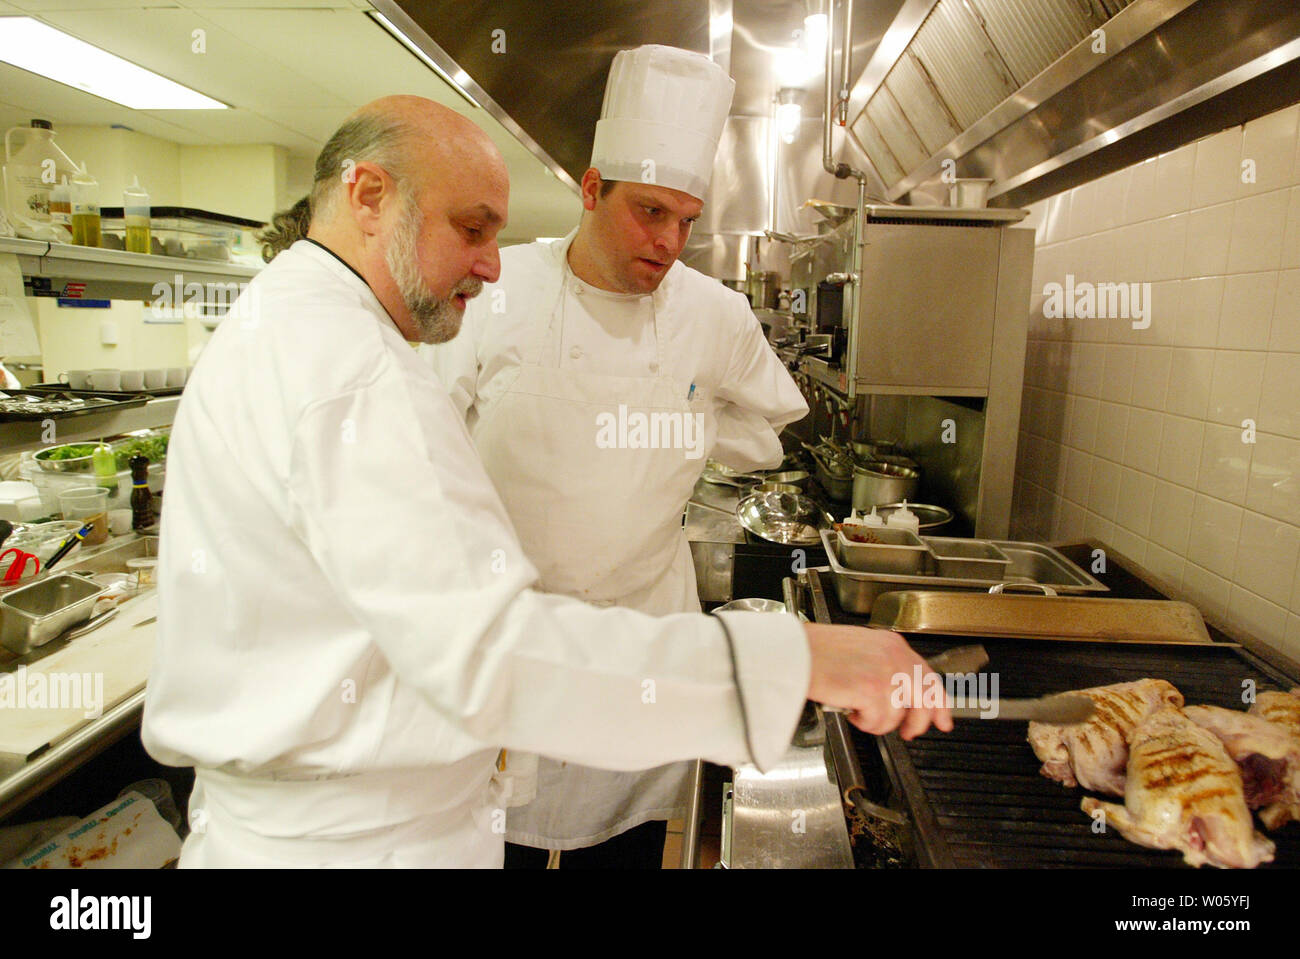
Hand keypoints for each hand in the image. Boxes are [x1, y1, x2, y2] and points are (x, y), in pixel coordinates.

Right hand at [803, 623, 952, 739]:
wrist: (792, 653)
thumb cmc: (812, 651)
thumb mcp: (858, 649)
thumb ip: (882, 665)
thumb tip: (897, 694)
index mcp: (891, 644)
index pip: (928, 675)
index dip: (939, 702)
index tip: (942, 719)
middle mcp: (894, 656)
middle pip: (924, 698)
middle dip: (918, 722)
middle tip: (908, 733)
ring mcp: (885, 673)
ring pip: (897, 714)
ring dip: (878, 721)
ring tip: (857, 711)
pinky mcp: (872, 690)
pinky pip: (879, 721)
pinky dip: (864, 722)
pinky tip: (849, 710)